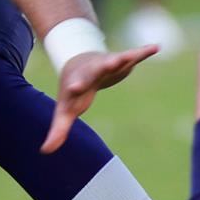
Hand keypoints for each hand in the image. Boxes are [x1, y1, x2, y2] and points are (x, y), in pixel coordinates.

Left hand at [43, 44, 159, 153]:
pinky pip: (134, 55)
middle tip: (110, 63)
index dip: (75, 86)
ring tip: (131, 56)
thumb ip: (58, 130)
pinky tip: (155, 47)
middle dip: (103, 66)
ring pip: (116, 59)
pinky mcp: (121, 60)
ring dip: (123, 57)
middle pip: (97, 68)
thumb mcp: (65, 110)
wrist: (79, 61)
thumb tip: (44, 152)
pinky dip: (143, 52)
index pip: (76, 85)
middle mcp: (92, 70)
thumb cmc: (73, 90)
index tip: (74, 87)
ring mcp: (107, 63)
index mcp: (78, 82)